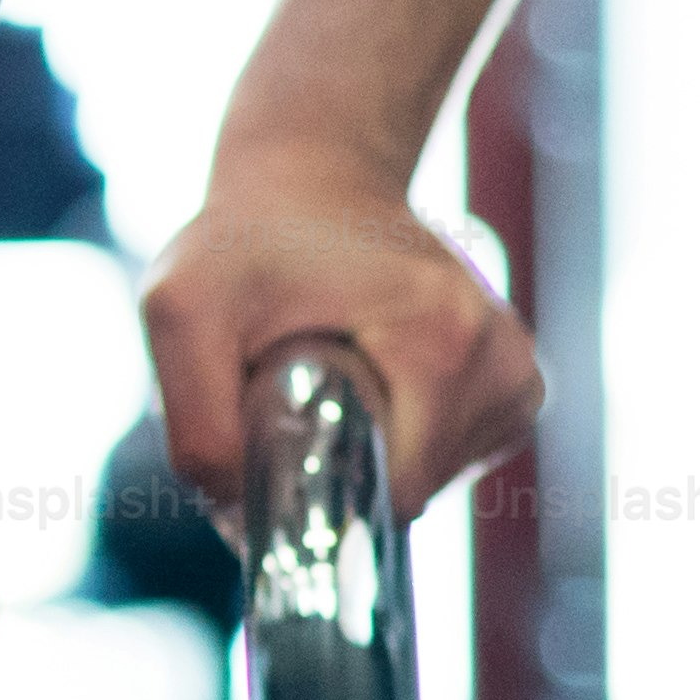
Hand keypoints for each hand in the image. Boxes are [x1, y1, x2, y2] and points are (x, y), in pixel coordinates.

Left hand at [135, 151, 536, 523]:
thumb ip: (197, 423)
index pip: (394, 488)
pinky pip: (449, 458)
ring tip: (333, 378)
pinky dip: (398, 437)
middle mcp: (503, 360)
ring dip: (370, 450)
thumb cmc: (246, 244)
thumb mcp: (181, 311)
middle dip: (342, 465)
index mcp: (447, 339)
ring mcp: (518, 375)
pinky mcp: (514, 387)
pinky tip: (369, 382)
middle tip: (293, 393)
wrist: (313, 183)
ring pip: (430, 478)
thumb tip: (247, 517)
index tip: (277, 435)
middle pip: (412, 490)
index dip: (321, 488)